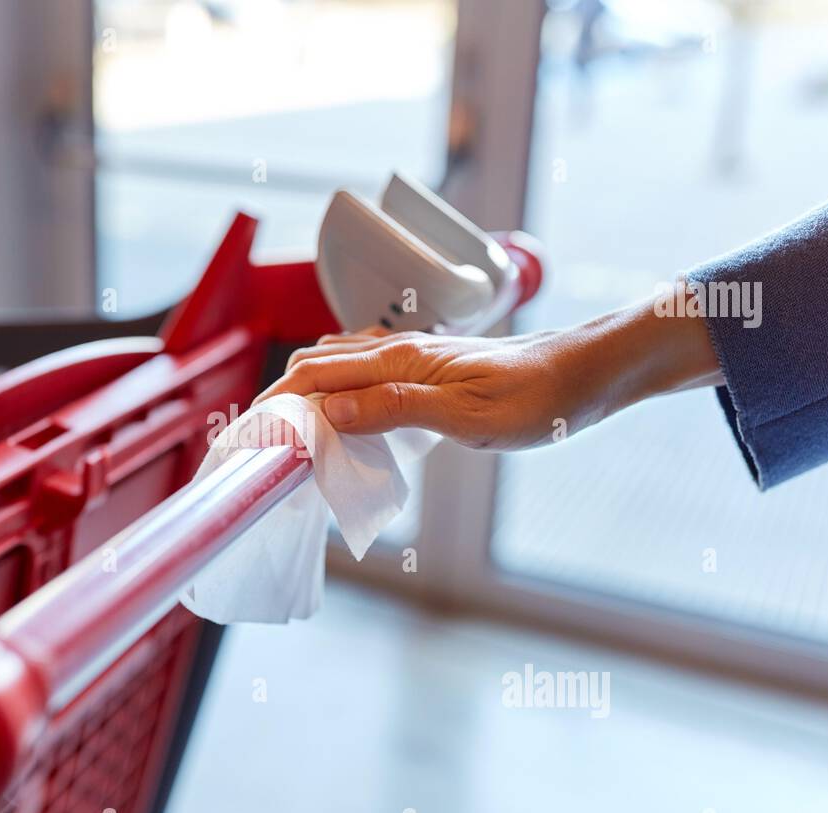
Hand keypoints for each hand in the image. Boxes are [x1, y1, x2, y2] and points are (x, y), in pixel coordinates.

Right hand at [254, 295, 723, 449]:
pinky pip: (361, 374)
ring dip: (303, 397)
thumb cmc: (534, 399)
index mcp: (398, 361)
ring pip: (335, 368)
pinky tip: (338, 419)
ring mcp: (409, 356)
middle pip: (314, 368)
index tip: (245, 440)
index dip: (274, 407)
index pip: (313, 379)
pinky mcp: (424, 367)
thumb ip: (393, 409)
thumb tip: (325, 414)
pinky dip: (334, 394)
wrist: (582, 373)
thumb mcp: (466, 417)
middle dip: (277, 402)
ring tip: (284, 437)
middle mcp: (395, 351)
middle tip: (255, 446)